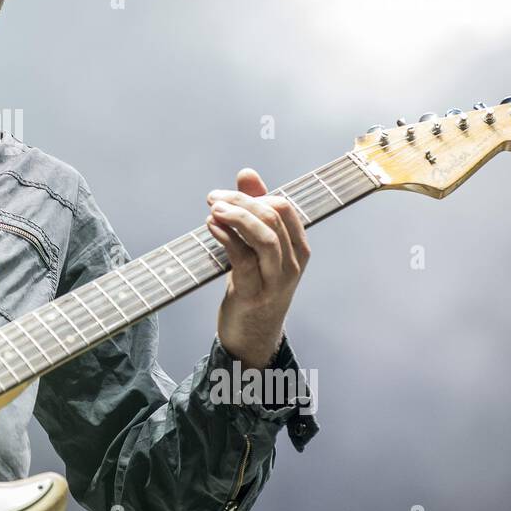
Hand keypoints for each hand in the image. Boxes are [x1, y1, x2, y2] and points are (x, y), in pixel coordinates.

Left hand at [205, 167, 310, 368]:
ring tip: (213, 208)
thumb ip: (254, 210)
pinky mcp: (254, 295)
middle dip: (241, 202)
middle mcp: (292, 263)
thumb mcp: (257, 249)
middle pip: (272, 218)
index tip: (225, 195)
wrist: (252, 337)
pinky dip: (227, 238)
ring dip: (236, 217)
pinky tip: (211, 227)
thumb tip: (247, 173)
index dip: (254, 195)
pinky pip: (244, 260)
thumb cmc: (254, 286)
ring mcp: (275, 281)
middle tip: (213, 198)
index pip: (284, 208)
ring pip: (264, 237)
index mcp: (298, 249)